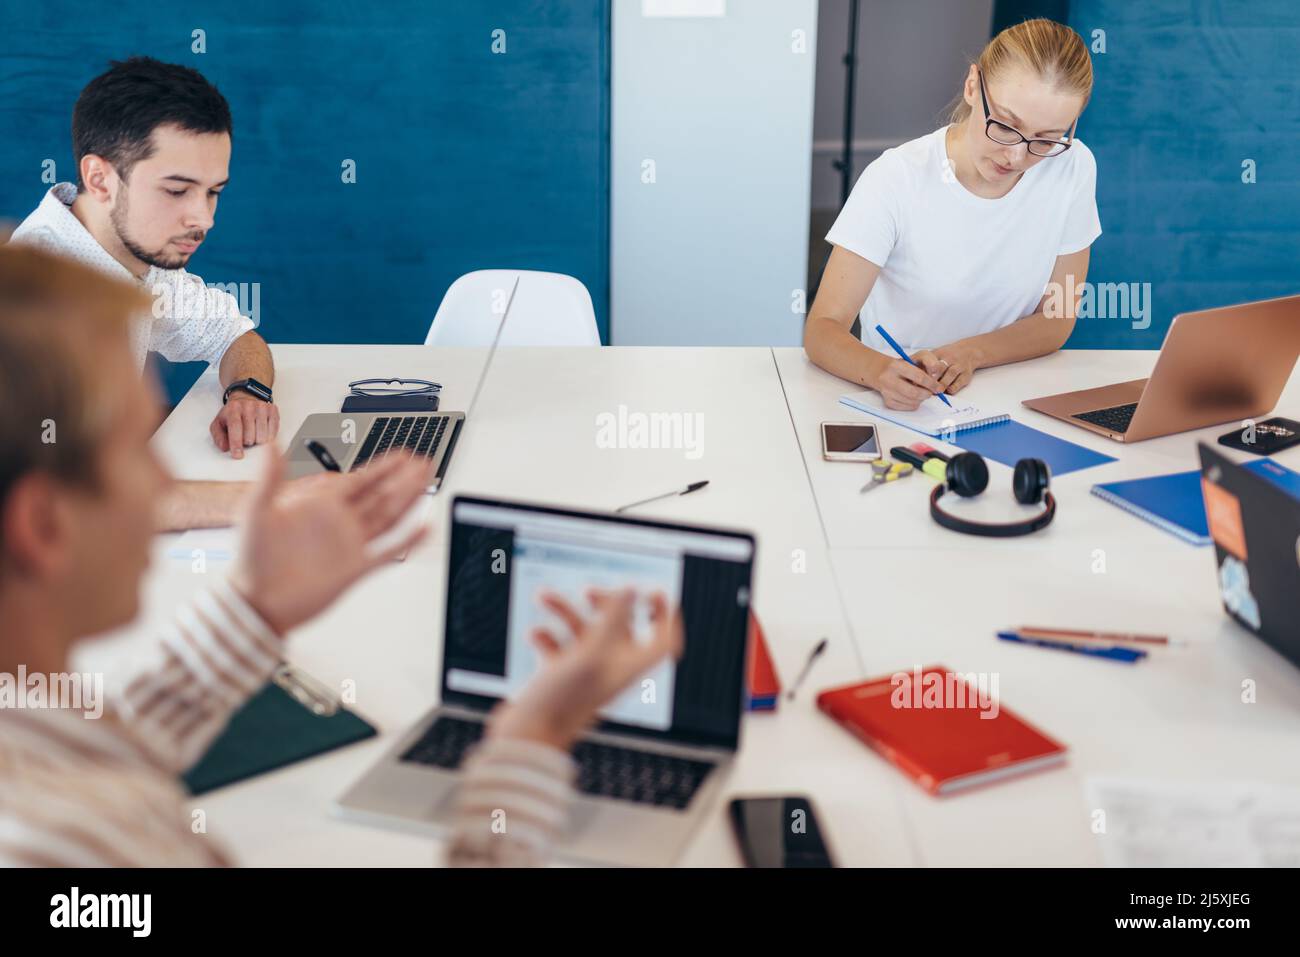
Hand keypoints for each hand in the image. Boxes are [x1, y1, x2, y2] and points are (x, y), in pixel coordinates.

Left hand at [211, 393, 279, 459]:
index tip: (238, 455)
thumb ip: (218, 437)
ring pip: (263, 437)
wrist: (246, 399)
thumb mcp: (219, 424)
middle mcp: (248, 406)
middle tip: (244, 436)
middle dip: (247, 442)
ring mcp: (262, 407)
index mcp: (233, 409)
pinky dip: (267, 437)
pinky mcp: (273, 410)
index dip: (236, 443)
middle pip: (250, 436)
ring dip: (257, 440)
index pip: (236, 428)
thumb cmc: (232, 415)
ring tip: (253, 434)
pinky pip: (273, 433)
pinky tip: (262, 431)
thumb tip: (225, 448)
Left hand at [230, 450, 429, 634]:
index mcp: (320, 506)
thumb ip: (269, 478)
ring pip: (387, 516)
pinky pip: (388, 551)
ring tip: (425, 481)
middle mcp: (339, 523)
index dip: (381, 467)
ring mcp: (350, 545)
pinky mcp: (356, 568)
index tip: (399, 455)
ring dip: (407, 498)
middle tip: (422, 462)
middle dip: (402, 478)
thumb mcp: (256, 511)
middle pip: (379, 495)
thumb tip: (271, 446)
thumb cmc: (252, 560)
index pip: (358, 480)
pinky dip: (407, 540)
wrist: (257, 602)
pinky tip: (422, 528)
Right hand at [488, 588, 683, 750]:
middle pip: (622, 627)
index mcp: (629, 667)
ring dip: (565, 611)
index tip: (655, 592)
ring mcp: (585, 672)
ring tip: (544, 597)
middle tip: (589, 591)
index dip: (666, 616)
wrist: (527, 737)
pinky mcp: (560, 676)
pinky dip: (548, 634)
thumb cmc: (563, 701)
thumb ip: (614, 618)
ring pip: (584, 630)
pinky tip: (535, 633)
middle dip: (605, 603)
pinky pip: (558, 646)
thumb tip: (632, 589)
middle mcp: (611, 668)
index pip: (663, 641)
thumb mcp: (592, 653)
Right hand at [872, 356, 944, 410]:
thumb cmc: (907, 364)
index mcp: (896, 366)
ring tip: (923, 392)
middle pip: (914, 393)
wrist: (885, 371)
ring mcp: (887, 392)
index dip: (931, 383)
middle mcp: (888, 379)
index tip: (938, 387)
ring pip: (911, 401)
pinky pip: (906, 407)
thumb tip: (935, 371)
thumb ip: (930, 360)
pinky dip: (915, 404)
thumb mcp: (919, 356)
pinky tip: (915, 397)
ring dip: (921, 399)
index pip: (918, 377)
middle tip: (930, 392)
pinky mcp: (887, 401)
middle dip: (927, 394)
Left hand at [913, 344, 980, 395]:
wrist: (968, 352)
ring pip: (950, 374)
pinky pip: (959, 382)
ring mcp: (959, 365)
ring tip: (935, 392)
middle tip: (923, 389)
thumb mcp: (930, 357)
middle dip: (931, 380)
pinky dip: (952, 388)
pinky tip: (946, 392)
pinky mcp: (966, 374)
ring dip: (941, 385)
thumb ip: (919, 366)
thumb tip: (908, 381)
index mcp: (936, 353)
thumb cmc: (943, 358)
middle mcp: (949, 357)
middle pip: (940, 367)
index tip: (915, 380)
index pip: (928, 358)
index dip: (922, 370)